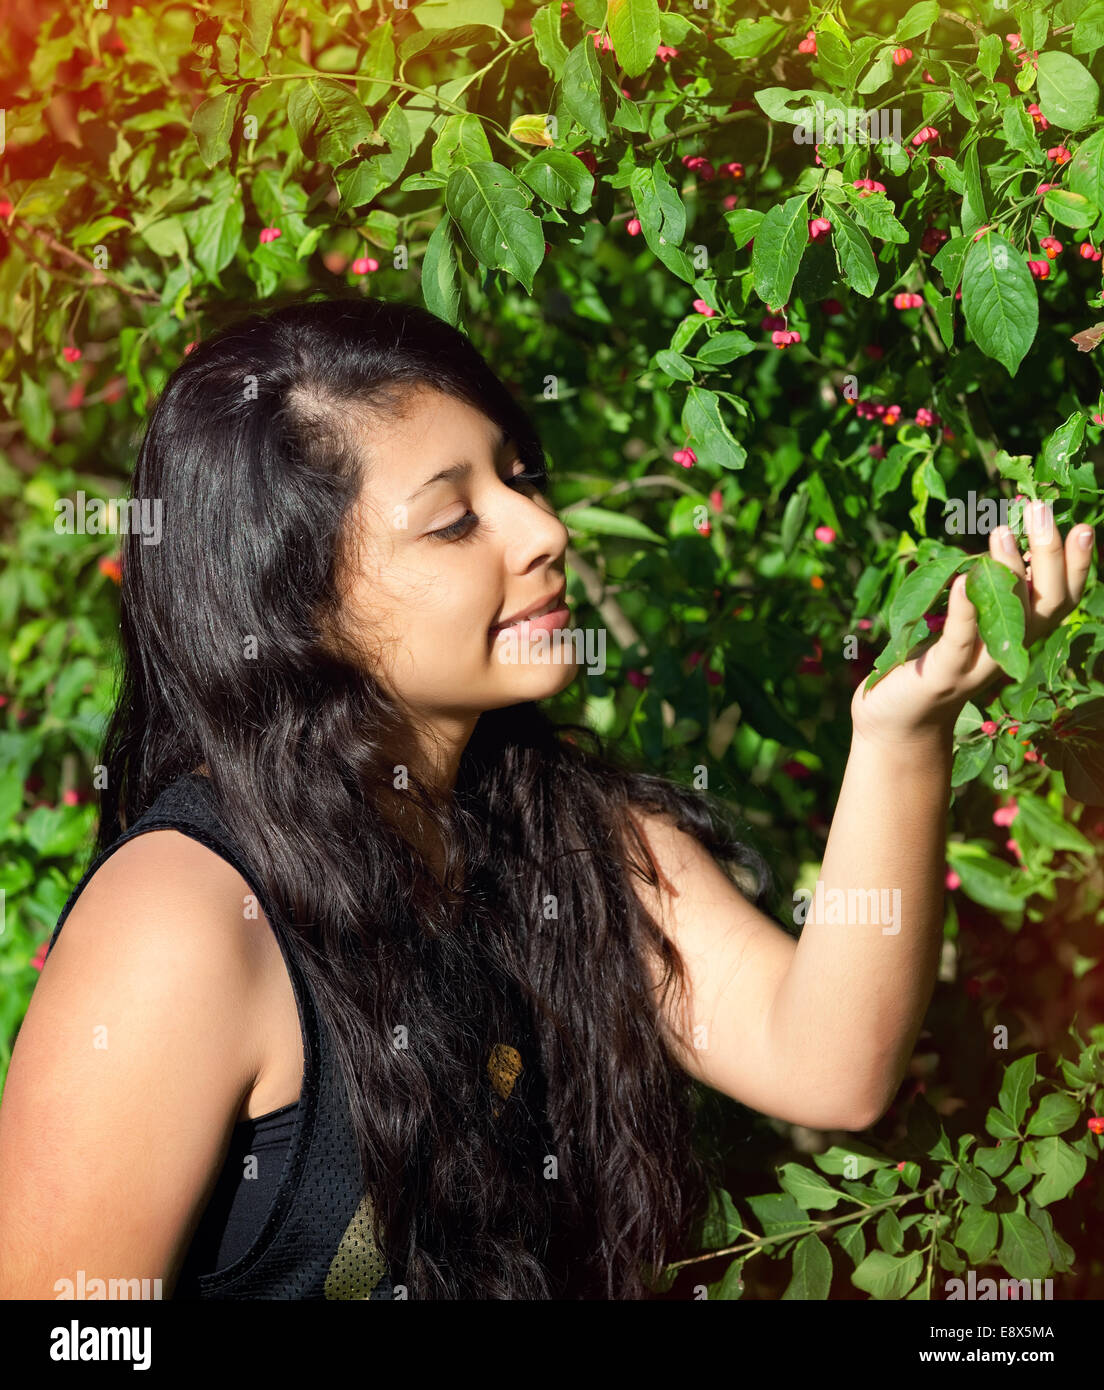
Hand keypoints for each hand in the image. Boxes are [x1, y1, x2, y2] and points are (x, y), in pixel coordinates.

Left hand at [851, 503, 1095, 746]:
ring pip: (1009, 622)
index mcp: (1019, 634)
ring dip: (1009, 573)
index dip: (1077, 567)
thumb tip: (1008, 536)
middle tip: (1040, 509)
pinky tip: (963, 579)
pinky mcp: (943, 675)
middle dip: (1048, 555)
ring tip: (1002, 532)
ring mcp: (976, 666)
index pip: (1060, 598)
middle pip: (1046, 605)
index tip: (1084, 526)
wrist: (898, 718)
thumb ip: (988, 588)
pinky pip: (960, 639)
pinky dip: (964, 609)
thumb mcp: (967, 619)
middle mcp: (1008, 650)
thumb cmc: (933, 658)